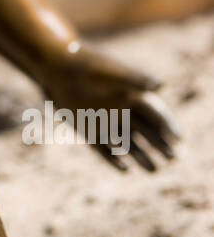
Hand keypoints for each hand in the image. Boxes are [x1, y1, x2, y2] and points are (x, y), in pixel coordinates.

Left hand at [41, 43, 179, 171]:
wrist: (58, 69)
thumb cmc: (88, 66)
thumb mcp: (113, 73)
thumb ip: (136, 79)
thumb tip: (161, 85)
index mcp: (133, 95)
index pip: (157, 114)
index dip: (168, 125)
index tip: (178, 138)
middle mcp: (123, 112)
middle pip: (148, 132)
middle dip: (161, 145)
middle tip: (174, 158)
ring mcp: (106, 123)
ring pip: (129, 144)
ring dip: (142, 157)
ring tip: (154, 170)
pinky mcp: (89, 132)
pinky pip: (104, 150)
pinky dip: (114, 160)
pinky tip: (124, 170)